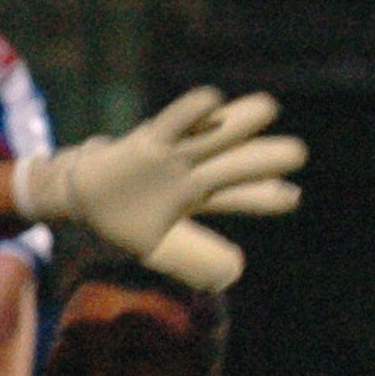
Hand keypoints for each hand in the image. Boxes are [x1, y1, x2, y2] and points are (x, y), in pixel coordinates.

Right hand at [7, 86, 304, 289]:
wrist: (78, 198)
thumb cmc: (121, 221)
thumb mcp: (158, 246)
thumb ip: (193, 258)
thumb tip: (233, 274)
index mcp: (198, 196)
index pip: (238, 196)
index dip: (263, 197)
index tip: (292, 196)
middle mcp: (192, 171)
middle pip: (233, 163)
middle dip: (263, 159)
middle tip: (296, 154)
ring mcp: (172, 154)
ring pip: (211, 137)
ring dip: (238, 124)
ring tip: (268, 108)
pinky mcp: (146, 142)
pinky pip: (171, 123)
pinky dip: (191, 113)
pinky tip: (213, 101)